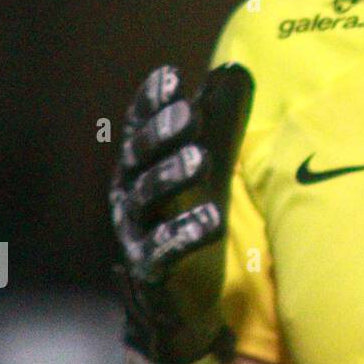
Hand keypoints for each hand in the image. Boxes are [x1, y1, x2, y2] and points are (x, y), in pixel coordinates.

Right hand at [110, 63, 254, 363]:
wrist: (179, 293)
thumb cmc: (189, 212)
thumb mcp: (209, 162)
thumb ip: (220, 119)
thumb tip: (233, 69)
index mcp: (140, 165)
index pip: (141, 126)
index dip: (151, 102)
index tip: (170, 76)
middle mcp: (129, 193)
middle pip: (140, 158)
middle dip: (162, 133)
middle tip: (190, 112)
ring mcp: (136, 231)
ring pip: (147, 199)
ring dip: (173, 176)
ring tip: (203, 158)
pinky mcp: (152, 268)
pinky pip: (164, 249)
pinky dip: (186, 234)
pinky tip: (213, 221)